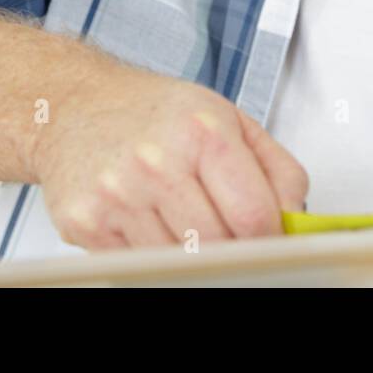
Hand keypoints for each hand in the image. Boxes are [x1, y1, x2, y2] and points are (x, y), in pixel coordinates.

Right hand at [31, 62, 308, 249]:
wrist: (76, 106)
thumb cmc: (156, 113)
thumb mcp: (231, 120)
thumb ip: (278, 172)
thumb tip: (296, 223)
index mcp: (202, 131)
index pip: (255, 217)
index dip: (271, 237)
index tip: (271, 237)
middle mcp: (156, 162)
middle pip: (219, 248)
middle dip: (234, 247)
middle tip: (231, 232)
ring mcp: (116, 196)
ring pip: (180, 264)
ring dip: (192, 253)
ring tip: (186, 219)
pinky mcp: (85, 224)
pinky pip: (140, 266)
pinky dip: (155, 255)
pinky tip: (152, 221)